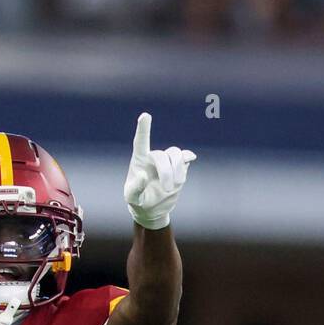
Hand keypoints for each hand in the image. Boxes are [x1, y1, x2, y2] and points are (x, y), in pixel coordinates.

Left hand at [123, 112, 194, 229]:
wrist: (151, 208)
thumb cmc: (137, 200)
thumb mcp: (132, 197)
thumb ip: (135, 187)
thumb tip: (143, 175)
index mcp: (139, 160)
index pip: (141, 141)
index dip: (143, 129)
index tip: (145, 116)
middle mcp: (153, 158)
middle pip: (163, 155)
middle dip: (166, 171)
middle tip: (166, 188)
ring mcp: (167, 163)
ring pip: (175, 154)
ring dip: (178, 168)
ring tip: (176, 184)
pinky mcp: (178, 169)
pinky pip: (185, 158)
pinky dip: (188, 157)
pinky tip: (191, 158)